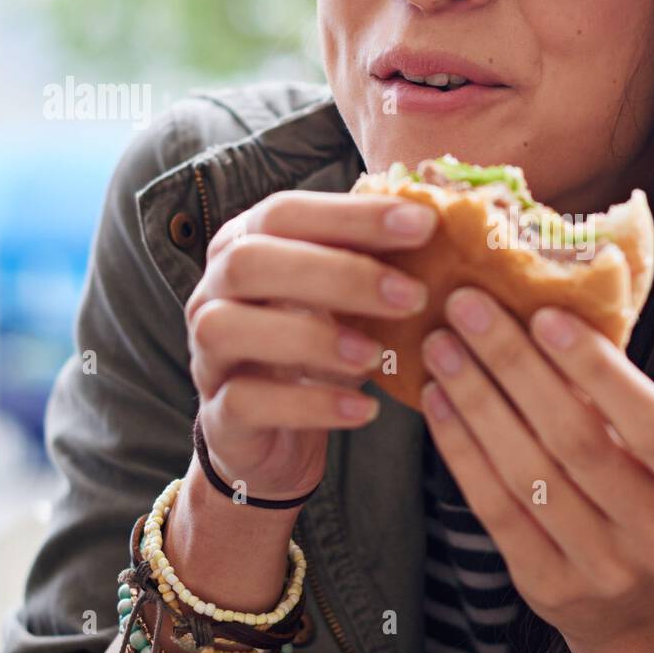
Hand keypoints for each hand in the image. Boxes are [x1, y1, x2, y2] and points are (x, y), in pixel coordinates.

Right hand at [185, 190, 435, 502]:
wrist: (275, 439)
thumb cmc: (317, 350)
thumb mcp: (345, 302)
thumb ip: (375, 263)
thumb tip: (448, 225)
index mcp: (246, 245)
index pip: (286, 213)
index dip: (352, 215)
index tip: (425, 223)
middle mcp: (213, 292)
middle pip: (250, 261)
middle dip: (338, 273)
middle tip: (413, 294)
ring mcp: (205, 354)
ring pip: (229, 327)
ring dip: (312, 336)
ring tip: (377, 354)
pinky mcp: (216, 414)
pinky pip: (246, 403)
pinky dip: (310, 404)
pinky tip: (363, 409)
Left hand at [418, 286, 653, 652]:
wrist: (643, 609)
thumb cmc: (650, 496)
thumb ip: (624, 397)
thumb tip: (551, 305)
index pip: (650, 420)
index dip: (596, 367)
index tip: (544, 313)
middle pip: (576, 440)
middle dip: (515, 365)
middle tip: (468, 307)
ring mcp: (604, 567)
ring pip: (527, 472)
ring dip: (476, 399)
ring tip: (442, 346)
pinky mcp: (548, 587)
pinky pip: (495, 507)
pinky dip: (462, 449)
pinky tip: (440, 403)